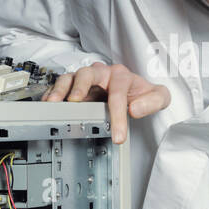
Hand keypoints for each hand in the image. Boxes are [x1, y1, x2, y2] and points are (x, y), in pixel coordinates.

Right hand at [40, 62, 169, 143]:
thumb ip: (153, 102)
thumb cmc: (143, 93)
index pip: (118, 94)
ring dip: (62, 89)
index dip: (118, 116)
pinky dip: (54, 92)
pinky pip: (62, 84)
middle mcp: (102, 73)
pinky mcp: (76, 84)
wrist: (134, 90)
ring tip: (54, 102)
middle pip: (88, 74)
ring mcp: (87, 78)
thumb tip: (135, 109)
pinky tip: (49, 102)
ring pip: (71, 76)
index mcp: (122, 75)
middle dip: (81, 87)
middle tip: (75, 102)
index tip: (118, 135)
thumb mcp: (159, 97)